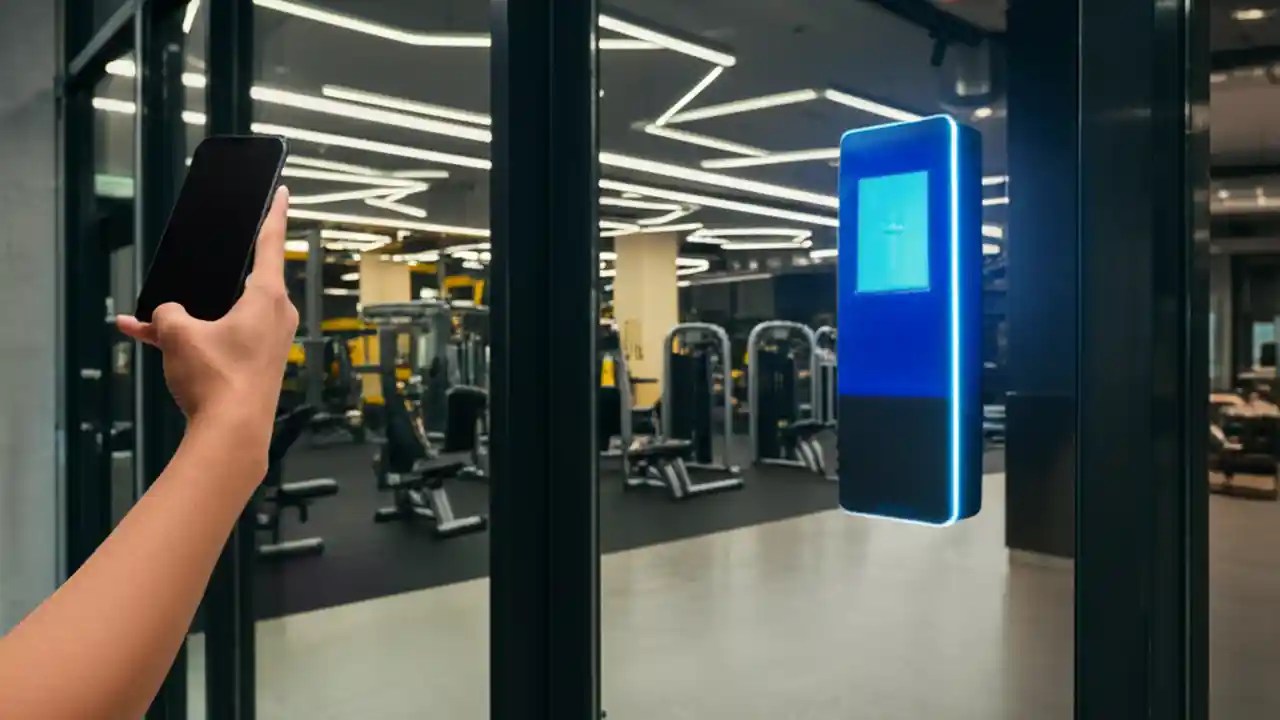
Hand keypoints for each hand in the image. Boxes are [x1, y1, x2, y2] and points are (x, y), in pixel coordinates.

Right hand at [116, 186, 298, 425]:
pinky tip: (146, 338)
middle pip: (241, 281)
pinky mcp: (255, 364)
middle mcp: (275, 315)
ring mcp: (267, 342)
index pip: (271, 242)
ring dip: (187, 316)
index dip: (273, 213)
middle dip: (211, 276)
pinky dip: (189, 339)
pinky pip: (218, 339)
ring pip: (221, 314)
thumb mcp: (179, 333)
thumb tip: (164, 316)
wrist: (231, 435)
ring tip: (149, 319)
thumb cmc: (216, 378)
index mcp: (266, 296)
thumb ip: (167, 313)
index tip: (282, 192)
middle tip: (202, 260)